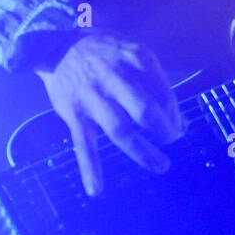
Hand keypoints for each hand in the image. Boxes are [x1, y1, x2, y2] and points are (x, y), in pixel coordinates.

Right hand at [34, 31, 185, 196]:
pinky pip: (83, 144)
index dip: (175, 112)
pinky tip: (96, 189)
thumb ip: (153, 81)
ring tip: (161, 165)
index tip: (178, 125)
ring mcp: (93, 97)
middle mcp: (115, 77)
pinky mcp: (75, 113)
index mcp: (134, 59)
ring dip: (142, 151)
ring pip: (120, 129)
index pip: (163, 91)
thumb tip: (180, 120)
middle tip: (172, 140)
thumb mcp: (131, 50)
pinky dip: (89, 167)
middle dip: (164, 130)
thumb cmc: (102, 51)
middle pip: (144, 110)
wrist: (54, 45)